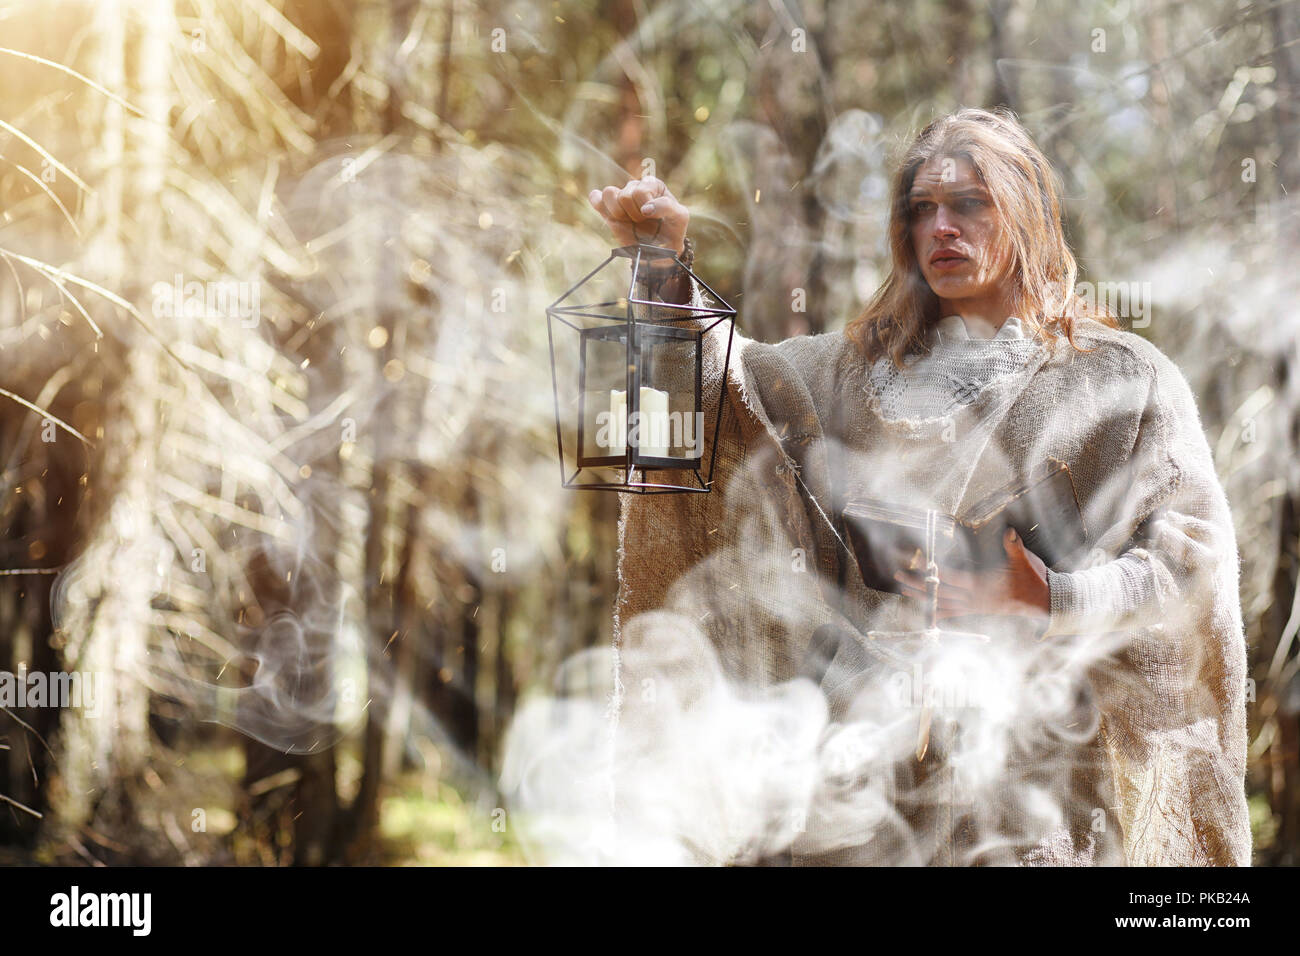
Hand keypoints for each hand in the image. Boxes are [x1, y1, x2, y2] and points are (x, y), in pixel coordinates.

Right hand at [587, 177, 688, 263]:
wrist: (659, 252)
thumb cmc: (672, 231)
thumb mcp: (679, 217)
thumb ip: (666, 206)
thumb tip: (645, 209)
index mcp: (653, 185)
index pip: (641, 190)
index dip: (644, 208)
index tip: (651, 218)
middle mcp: (636, 187)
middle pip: (625, 194)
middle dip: (634, 214)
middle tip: (642, 223)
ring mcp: (621, 198)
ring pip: (609, 193)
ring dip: (619, 213)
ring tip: (629, 222)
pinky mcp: (608, 210)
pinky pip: (596, 197)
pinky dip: (599, 204)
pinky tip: (610, 216)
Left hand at [892, 527, 1050, 626]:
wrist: (1043, 602)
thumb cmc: (1032, 580)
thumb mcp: (1024, 561)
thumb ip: (1014, 547)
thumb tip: (1009, 532)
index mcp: (981, 585)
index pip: (950, 576)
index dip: (932, 570)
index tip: (915, 562)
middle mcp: (974, 598)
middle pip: (939, 590)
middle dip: (918, 583)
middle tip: (897, 575)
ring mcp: (974, 606)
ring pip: (943, 602)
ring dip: (923, 596)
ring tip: (904, 590)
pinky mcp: (977, 610)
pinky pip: (954, 613)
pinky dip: (939, 613)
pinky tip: (927, 613)